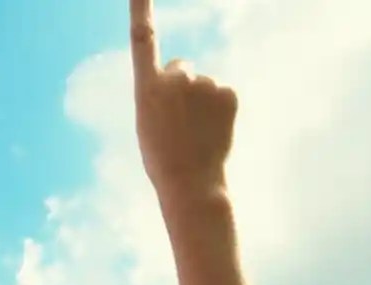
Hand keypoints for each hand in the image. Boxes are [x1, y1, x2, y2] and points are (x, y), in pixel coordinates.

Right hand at [131, 0, 236, 198]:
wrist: (191, 182)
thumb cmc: (163, 159)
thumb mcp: (149, 121)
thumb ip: (162, 94)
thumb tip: (184, 79)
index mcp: (147, 87)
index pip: (142, 38)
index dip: (141, 9)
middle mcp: (176, 76)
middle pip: (182, 68)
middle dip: (183, 87)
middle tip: (180, 122)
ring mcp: (204, 82)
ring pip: (204, 86)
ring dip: (202, 105)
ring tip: (195, 134)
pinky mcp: (229, 92)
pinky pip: (224, 95)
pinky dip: (221, 111)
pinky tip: (214, 132)